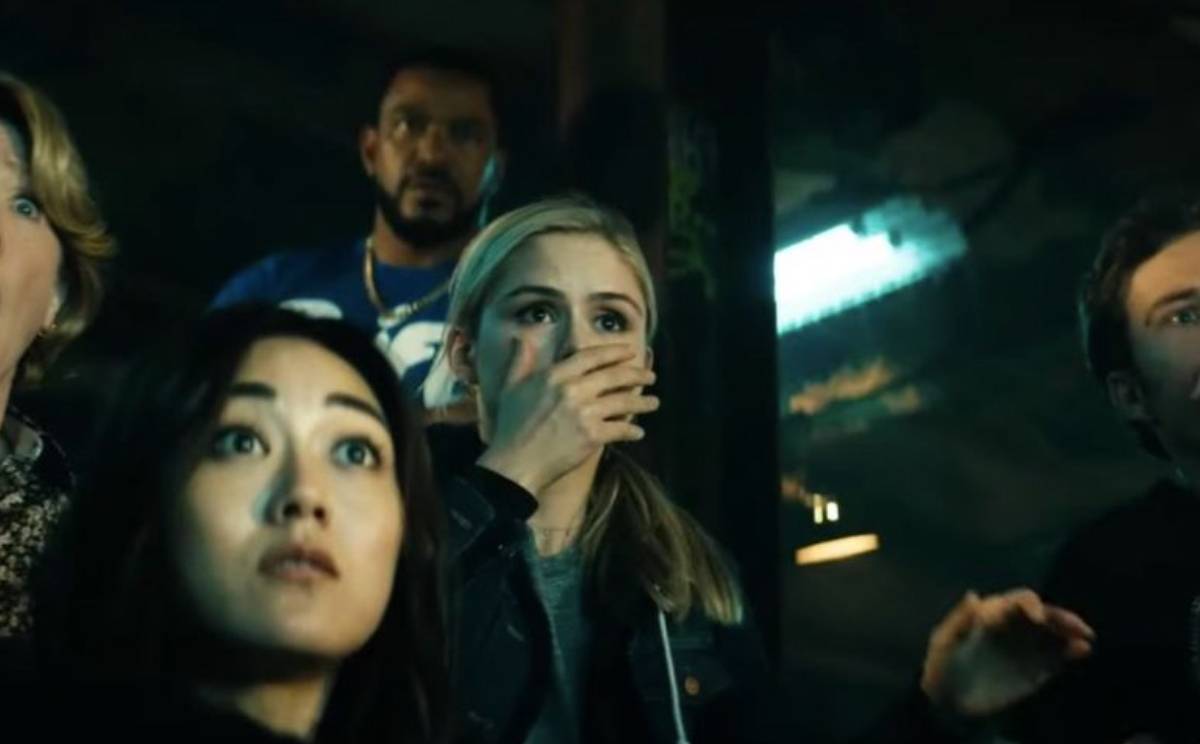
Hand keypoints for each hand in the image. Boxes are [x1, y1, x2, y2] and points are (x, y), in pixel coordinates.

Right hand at [476, 338, 658, 493]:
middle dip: (636, 375)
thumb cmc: (510, 427)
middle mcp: (573, 390)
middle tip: (650, 376)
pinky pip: (620, 430)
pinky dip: (631, 431)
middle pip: (613, 376)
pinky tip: (639, 432)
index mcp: (555, 376)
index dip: (614, 352)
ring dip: (642, 402)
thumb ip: (520, 361)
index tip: (629, 351)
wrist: (515, 464)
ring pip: (623, 403)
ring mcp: (585, 414)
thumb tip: (523, 338)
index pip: (591, 357)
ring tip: (654, 402)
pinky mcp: (592, 437)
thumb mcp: (510, 388)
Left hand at [920, 588, 1094, 717]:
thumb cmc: (943, 665)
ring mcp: (1027, 647)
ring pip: (1055, 634)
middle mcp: (1015, 626)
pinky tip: (1081, 651)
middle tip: (1077, 627)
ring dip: (1071, 633)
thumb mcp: (945, 641)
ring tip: (1085, 640)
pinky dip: (1070, 652)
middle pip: (1044, 615)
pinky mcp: (1036, 669)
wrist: (950, 701)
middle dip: (1060, 618)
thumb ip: (959, 620)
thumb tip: (974, 595)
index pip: (1018, 601)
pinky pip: (1057, 657)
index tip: (1037, 618)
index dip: (1030, 605)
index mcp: (994, 613)